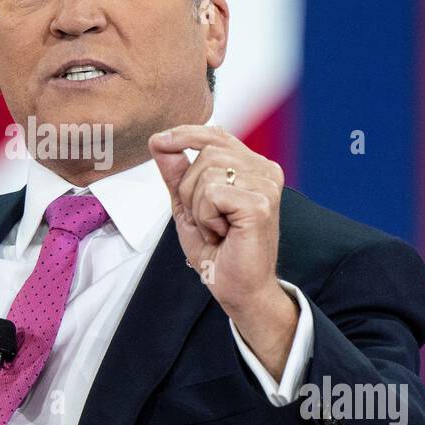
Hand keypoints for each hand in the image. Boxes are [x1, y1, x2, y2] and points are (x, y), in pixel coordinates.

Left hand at [148, 124, 298, 377]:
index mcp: (254, 168)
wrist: (240, 291)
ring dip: (198, 207)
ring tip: (216, 228)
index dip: (184, 134)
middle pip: (206, 152)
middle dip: (189, 188)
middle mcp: (265, 171)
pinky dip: (206, 217)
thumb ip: (177, 174)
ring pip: (207, 172)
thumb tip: (160, 142)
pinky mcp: (260, 203)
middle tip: (205, 220)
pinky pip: (212, 193)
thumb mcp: (189, 207)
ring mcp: (266, 186)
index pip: (216, 134)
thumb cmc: (221, 253)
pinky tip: (222, 233)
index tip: (158, 141)